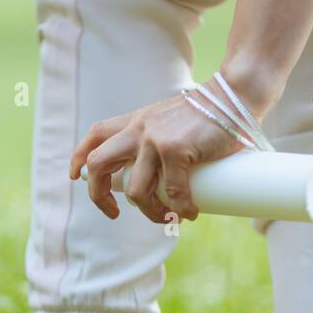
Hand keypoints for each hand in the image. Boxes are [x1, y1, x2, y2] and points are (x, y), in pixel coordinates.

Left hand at [69, 82, 247, 223]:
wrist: (235, 95)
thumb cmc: (210, 114)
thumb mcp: (172, 122)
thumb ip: (159, 139)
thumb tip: (161, 180)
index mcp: (135, 121)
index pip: (95, 136)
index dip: (79, 158)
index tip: (77, 178)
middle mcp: (138, 128)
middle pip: (99, 164)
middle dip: (99, 196)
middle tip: (115, 213)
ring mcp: (155, 138)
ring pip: (135, 190)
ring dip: (150, 212)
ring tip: (168, 218)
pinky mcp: (175, 149)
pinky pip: (172, 191)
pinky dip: (181, 209)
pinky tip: (190, 213)